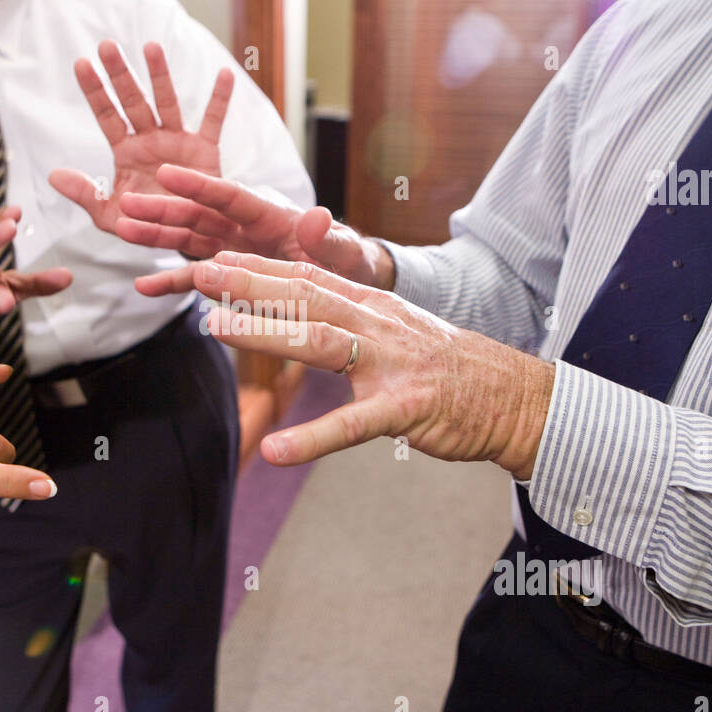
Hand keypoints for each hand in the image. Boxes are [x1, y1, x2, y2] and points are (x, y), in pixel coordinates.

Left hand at [49, 40, 230, 242]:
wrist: (182, 238)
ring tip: (150, 46)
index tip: (82, 63)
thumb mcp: (109, 215)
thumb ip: (84, 194)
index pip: (107, 116)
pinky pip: (213, 123)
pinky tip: (225, 75)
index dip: (95, 91)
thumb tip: (52, 175)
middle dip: (120, 74)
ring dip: (160, 75)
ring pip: (168, 103)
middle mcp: (151, 140)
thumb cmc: (144, 224)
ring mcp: (178, 142)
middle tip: (106, 45)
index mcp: (126, 151)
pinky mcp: (205, 152)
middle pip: (133, 101)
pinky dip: (220, 100)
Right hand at [115, 166, 395, 296]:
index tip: (167, 173)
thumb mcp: (345, 253)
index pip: (230, 196)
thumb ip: (330, 239)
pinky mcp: (230, 274)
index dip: (198, 185)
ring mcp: (234, 250)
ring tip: (121, 230)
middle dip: (163, 209)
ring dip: (156, 237)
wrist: (348, 283)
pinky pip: (196, 277)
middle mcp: (246, 228)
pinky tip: (144, 287)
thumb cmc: (349, 262)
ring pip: (188, 240)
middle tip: (126, 202)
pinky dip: (171, 283)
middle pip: (198, 214)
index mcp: (271, 214)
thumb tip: (319, 216)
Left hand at [191, 252, 553, 478]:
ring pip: (320, 341)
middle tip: (198, 276)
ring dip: (265, 332)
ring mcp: (392, 364)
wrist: (512, 397)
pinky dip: (311, 439)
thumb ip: (350, 314)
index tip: (214, 259)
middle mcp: (378, 324)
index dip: (259, 267)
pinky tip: (275, 452)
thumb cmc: (446, 367)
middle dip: (249, 284)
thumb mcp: (396, 328)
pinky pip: (351, 425)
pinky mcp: (406, 408)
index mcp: (373, 305)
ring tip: (215, 329)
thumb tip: (302, 303)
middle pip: (305, 297)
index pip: (307, 278)